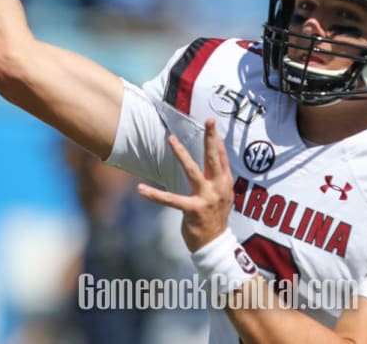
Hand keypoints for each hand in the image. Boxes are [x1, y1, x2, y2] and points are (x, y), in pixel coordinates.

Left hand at [138, 119, 233, 251]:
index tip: (212, 123)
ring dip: (181, 153)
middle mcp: (218, 188)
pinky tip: (141, 189)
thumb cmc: (216, 218)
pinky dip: (155, 194)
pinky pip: (171, 200)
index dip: (217, 139)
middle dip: (210, 138)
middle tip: (209, 122)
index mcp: (225, 184)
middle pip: (213, 158)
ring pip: (192, 171)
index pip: (221, 157)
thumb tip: (216, 161)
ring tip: (171, 139)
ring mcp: (206, 198)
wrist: (215, 244)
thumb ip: (219, 179)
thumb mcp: (223, 196)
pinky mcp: (192, 210)